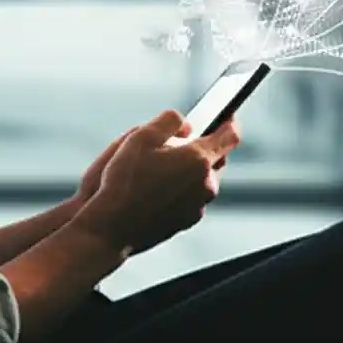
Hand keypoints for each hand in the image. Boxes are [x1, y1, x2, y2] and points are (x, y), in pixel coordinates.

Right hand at [72, 109, 241, 255]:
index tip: (225, 115)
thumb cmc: (125, 181)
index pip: (230, 136)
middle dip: (204, 147)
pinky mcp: (187, 221)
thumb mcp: (141, 136)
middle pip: (217, 158)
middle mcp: (206, 184)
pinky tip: (156, 188)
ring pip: (203, 179)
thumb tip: (185, 124)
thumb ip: (169, 121)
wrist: (113, 226)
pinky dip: (181, 189)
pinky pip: (191, 198)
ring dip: (190, 169)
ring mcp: (198, 205)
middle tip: (178, 142)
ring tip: (160, 166)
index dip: (229, 122)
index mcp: (199, 160)